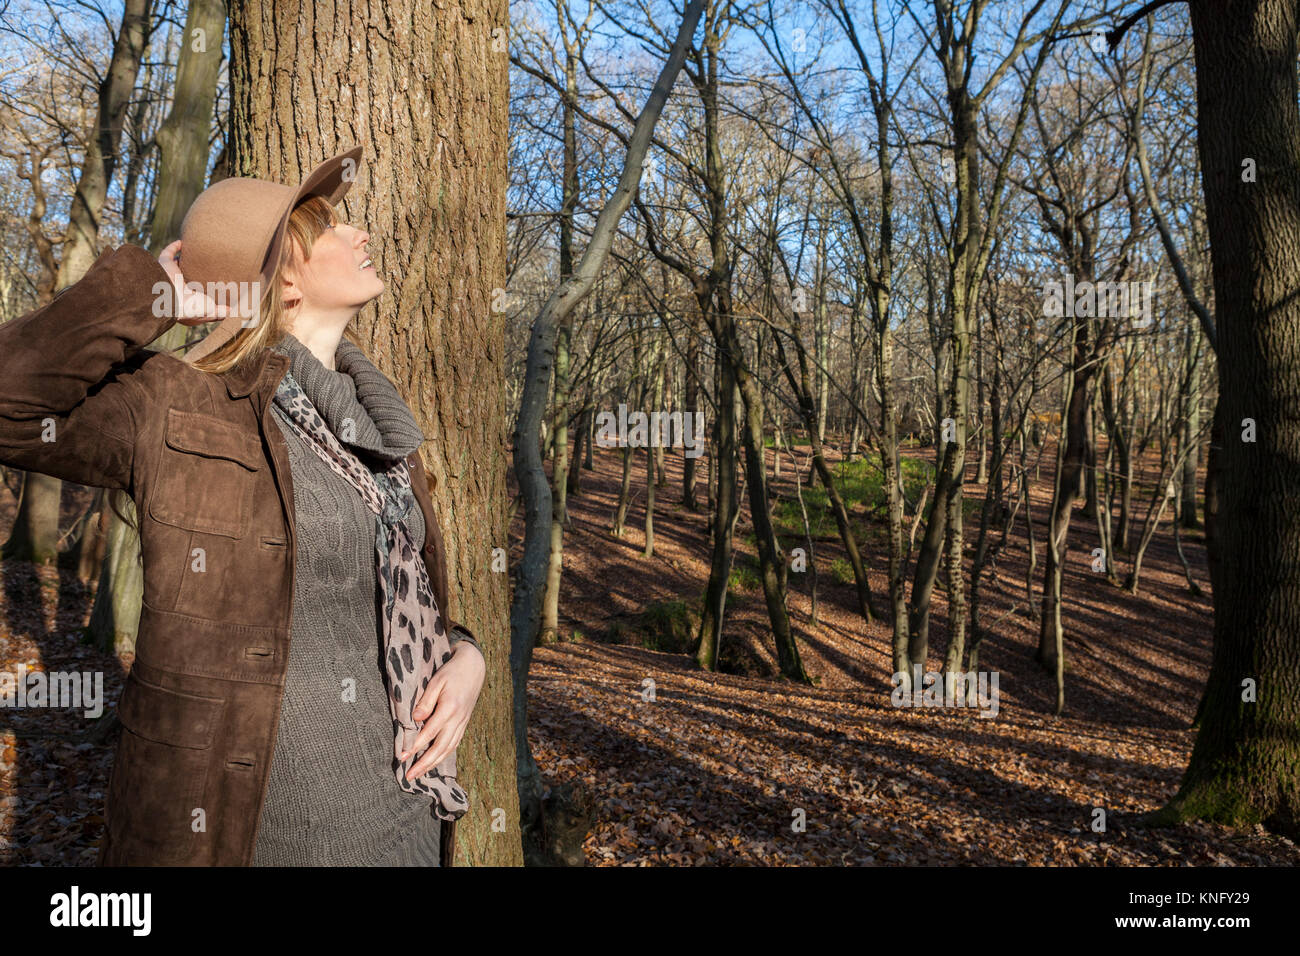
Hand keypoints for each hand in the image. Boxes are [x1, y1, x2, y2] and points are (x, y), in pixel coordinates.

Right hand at [157, 240, 233, 324]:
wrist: (173, 298)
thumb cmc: (192, 308)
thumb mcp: (210, 311)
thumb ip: (220, 311)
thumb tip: (232, 311)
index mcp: (187, 296)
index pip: (196, 289)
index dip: (202, 285)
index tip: (214, 279)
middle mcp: (178, 284)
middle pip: (187, 274)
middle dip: (194, 269)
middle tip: (209, 262)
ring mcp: (171, 274)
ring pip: (177, 263)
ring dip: (184, 257)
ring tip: (196, 251)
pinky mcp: (165, 264)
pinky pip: (168, 253)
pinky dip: (174, 247)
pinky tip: (182, 242)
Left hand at [400, 641, 484, 778]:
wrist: (474, 667)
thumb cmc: (452, 671)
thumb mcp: (436, 681)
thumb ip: (426, 701)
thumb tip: (416, 720)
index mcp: (450, 708)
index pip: (430, 733)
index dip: (415, 746)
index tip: (402, 756)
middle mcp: (458, 719)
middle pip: (440, 747)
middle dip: (424, 764)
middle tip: (409, 776)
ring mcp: (463, 722)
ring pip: (448, 749)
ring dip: (433, 764)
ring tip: (419, 774)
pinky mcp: (464, 723)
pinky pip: (454, 744)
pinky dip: (443, 756)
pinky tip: (434, 762)